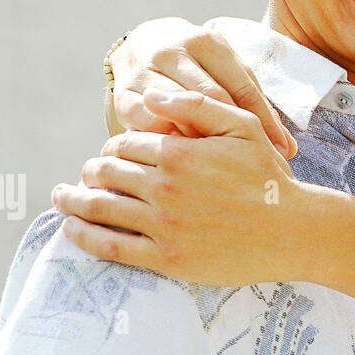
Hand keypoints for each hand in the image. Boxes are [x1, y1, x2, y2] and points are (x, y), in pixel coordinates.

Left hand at [58, 88, 305, 285]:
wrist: (292, 230)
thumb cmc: (269, 176)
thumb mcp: (244, 126)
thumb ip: (197, 105)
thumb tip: (151, 96)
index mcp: (181, 152)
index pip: (125, 143)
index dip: (113, 145)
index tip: (112, 151)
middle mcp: (166, 187)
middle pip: (107, 173)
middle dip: (91, 170)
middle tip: (85, 174)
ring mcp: (163, 225)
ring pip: (100, 208)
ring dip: (74, 201)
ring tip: (63, 199)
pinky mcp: (165, 257)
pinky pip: (111, 246)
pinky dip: (84, 236)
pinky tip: (72, 229)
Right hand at [108, 17, 295, 157]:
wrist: (143, 45)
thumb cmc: (200, 65)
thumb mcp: (229, 72)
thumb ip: (255, 105)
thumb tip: (287, 148)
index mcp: (208, 43)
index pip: (241, 86)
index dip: (265, 121)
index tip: (281, 151)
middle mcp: (173, 52)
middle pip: (208, 98)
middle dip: (232, 134)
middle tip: (252, 165)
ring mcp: (145, 72)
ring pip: (176, 112)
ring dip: (197, 141)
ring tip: (218, 167)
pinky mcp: (123, 94)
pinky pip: (146, 125)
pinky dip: (166, 143)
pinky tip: (182, 159)